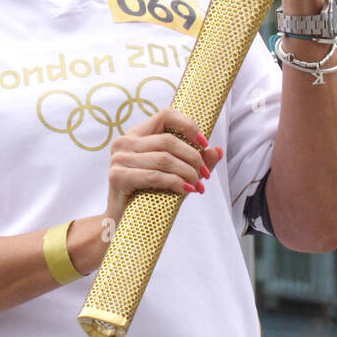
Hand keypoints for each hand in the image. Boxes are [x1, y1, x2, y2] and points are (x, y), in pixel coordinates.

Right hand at [102, 107, 224, 236]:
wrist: (124, 222)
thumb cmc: (149, 195)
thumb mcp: (176, 174)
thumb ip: (194, 161)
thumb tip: (217, 150)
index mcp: (137, 134)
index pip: (166, 115)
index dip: (188, 126)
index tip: (204, 144)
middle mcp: (125, 142)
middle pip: (168, 140)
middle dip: (193, 158)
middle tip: (204, 175)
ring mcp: (119, 158)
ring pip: (164, 159)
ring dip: (187, 173)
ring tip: (197, 185)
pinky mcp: (118, 176)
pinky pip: (155, 175)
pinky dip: (175, 183)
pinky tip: (185, 190)